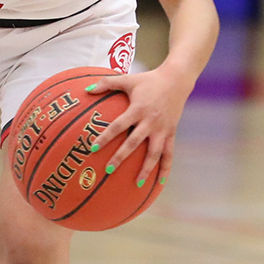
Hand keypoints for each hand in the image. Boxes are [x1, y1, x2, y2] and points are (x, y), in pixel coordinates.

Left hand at [86, 66, 195, 186]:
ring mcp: (162, 129)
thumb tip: (86, 90)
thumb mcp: (128, 79)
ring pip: (154, 153)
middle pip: (134, 143)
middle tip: (109, 170)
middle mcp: (150, 122)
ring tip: (137, 184)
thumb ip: (106, 83)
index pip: (118, 125)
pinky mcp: (171, 133)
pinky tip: (160, 183)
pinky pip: (169, 154)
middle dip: (121, 157)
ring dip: (146, 169)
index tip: (93, 148)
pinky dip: (166, 169)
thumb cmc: (149, 80)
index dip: (106, 137)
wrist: (177, 80)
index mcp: (138, 109)